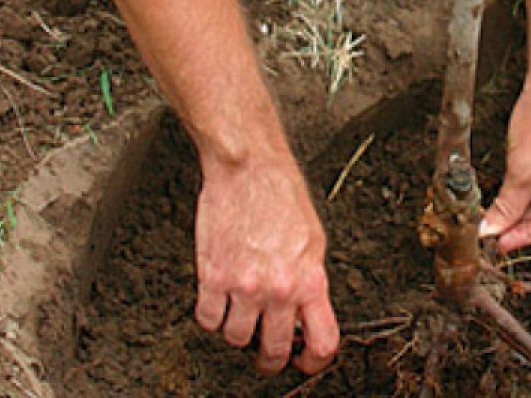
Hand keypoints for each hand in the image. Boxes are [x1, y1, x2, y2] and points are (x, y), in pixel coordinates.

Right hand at [194, 153, 338, 374]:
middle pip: (274, 350)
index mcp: (310, 280)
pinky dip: (211, 315)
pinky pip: (207, 320)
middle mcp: (278, 289)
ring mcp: (243, 286)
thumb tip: (305, 312)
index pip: (322, 342)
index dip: (314, 361)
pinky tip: (218, 300)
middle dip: (270, 356)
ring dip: (237, 331)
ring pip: (236, 339)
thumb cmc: (281, 195)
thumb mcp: (312, 240)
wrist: (248, 168)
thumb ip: (310, 280)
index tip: (304, 362)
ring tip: (240, 311)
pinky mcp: (212, 277)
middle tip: (266, 349)